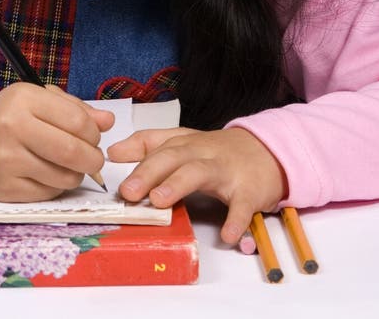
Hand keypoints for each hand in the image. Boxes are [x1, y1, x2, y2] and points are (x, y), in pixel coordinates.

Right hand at [0, 83, 113, 201]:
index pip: (77, 121)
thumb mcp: (38, 99)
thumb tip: (108, 121)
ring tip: (69, 165)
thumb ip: (75, 109)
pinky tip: (48, 174)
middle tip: (93, 158)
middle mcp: (12, 128)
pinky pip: (48, 194)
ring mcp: (6, 161)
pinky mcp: (4, 189)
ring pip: (64, 177)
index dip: (94, 133)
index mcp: (24, 99)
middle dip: (93, 158)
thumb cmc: (8, 116)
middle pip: (73, 152)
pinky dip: (57, 187)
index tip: (93, 137)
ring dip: (76, 174)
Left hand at [107, 126, 287, 244]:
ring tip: (160, 201)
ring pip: (200, 172)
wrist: (268, 151)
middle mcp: (202, 152)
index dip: (133, 152)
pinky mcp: (250, 190)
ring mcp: (226, 170)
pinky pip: (242, 205)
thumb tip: (112, 152)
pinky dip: (236, 220)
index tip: (109, 163)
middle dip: (149, 171)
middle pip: (173, 156)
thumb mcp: (185, 143)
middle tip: (129, 191)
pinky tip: (227, 234)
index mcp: (186, 143)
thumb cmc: (219, 152)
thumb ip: (149, 146)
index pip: (157, 143)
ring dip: (179, 184)